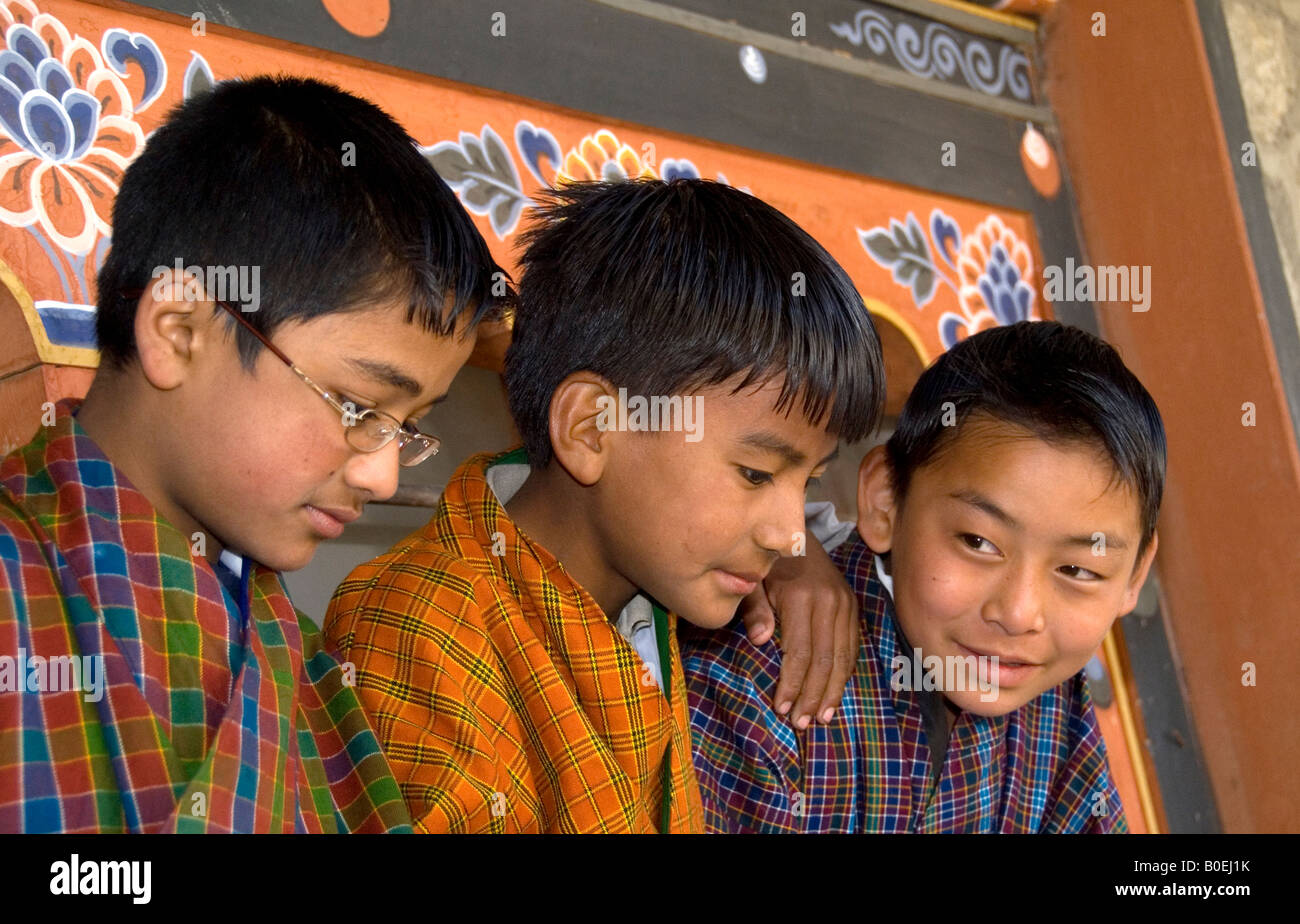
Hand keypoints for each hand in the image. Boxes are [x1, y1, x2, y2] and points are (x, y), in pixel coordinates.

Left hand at [738, 541, 859, 728]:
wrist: (798, 536)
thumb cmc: (766, 563)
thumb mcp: (752, 580)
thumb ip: (754, 608)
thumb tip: (761, 640)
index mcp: (801, 596)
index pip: (800, 652)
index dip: (792, 683)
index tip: (782, 708)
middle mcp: (829, 601)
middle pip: (825, 660)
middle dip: (813, 695)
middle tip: (802, 723)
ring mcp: (845, 604)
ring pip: (843, 657)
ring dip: (832, 691)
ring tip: (821, 717)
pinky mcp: (853, 607)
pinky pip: (852, 647)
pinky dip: (844, 673)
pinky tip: (835, 693)